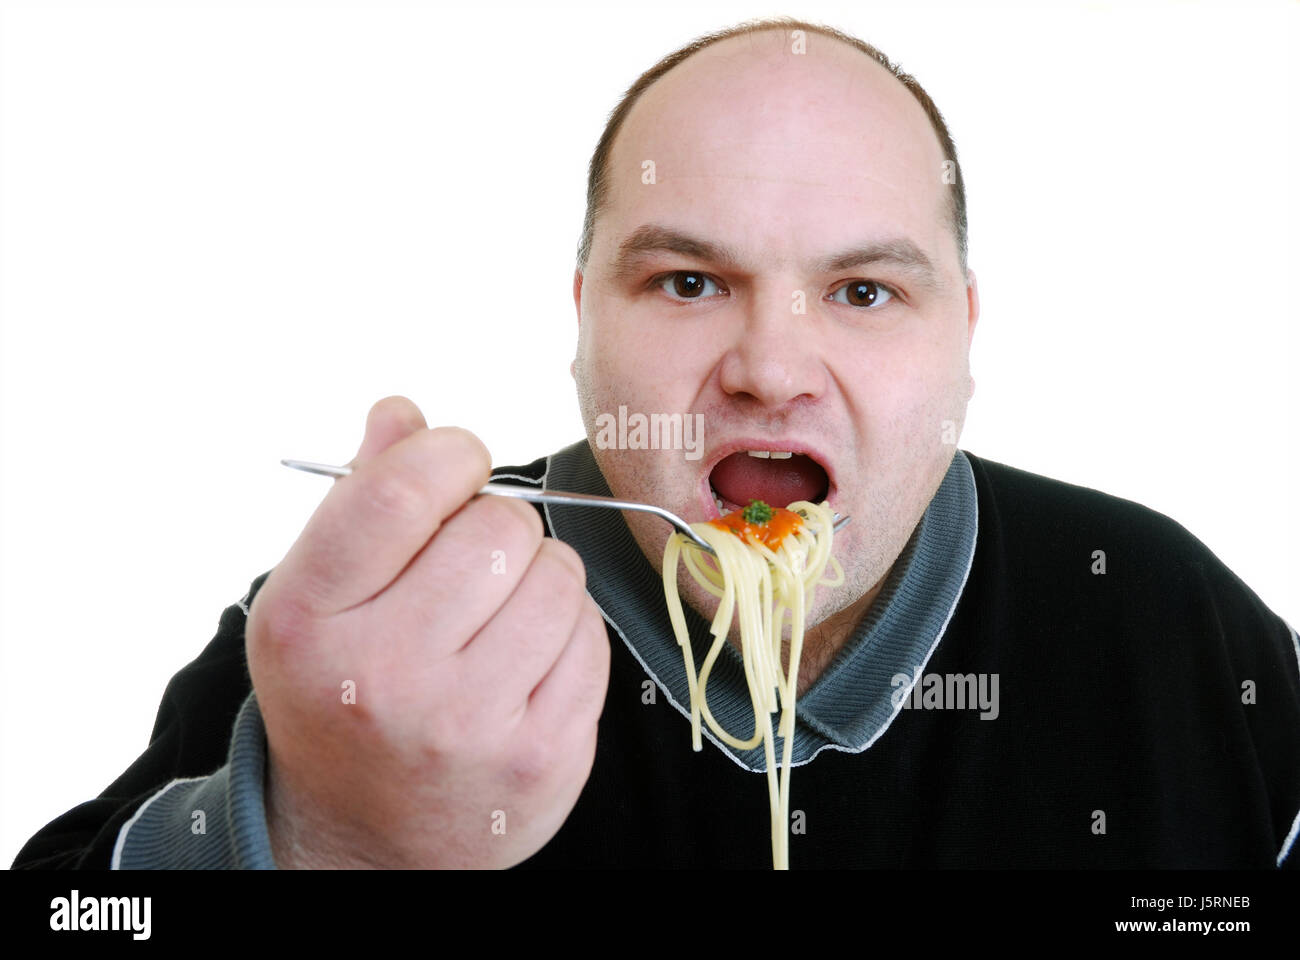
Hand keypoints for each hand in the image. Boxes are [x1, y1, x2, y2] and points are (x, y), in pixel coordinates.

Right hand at [246, 396, 608, 867]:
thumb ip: (361, 498)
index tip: (456, 464)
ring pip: (559, 575)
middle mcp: (386, 676)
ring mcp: (470, 724)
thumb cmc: (341, 694)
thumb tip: (404, 410)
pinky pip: (591, 636)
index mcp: (311, 622)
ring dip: (539, 576)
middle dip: (497, 524)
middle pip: (498, 527)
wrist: (362, 841)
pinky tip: (525, 661)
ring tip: (497, 615)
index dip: (448, 453)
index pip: (401, 490)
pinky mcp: (542, 757)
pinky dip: (568, 631)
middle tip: (471, 564)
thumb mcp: (316, 599)